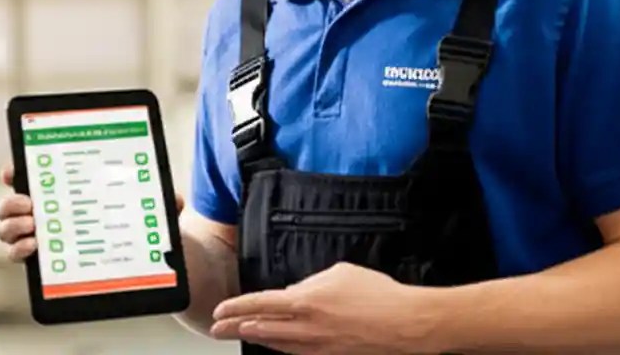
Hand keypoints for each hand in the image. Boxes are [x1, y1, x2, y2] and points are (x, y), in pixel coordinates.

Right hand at [0, 165, 186, 261]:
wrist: (152, 262)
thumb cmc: (142, 224)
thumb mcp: (152, 209)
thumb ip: (162, 202)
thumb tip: (173, 199)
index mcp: (66, 188)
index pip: (32, 174)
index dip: (16, 170)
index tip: (13, 172)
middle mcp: (48, 211)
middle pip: (12, 203)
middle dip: (12, 202)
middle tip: (30, 205)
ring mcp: (42, 236)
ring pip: (9, 229)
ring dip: (11, 228)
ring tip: (33, 228)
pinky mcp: (44, 262)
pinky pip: (19, 256)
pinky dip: (18, 252)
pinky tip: (32, 249)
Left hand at [210, 262, 428, 354]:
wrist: (404, 323)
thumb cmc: (376, 293)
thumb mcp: (338, 273)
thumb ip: (310, 282)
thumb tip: (296, 293)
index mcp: (306, 302)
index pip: (261, 304)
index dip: (237, 307)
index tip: (219, 309)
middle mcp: (307, 327)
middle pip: (261, 329)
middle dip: (234, 328)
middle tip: (215, 329)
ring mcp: (317, 346)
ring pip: (276, 344)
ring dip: (254, 338)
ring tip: (238, 334)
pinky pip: (296, 352)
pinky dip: (279, 347)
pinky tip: (272, 343)